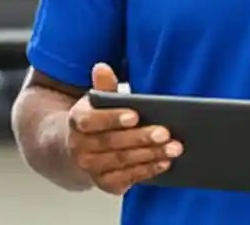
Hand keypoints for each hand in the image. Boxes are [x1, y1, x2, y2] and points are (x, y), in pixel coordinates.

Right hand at [65, 63, 183, 194]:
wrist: (79, 149)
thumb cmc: (96, 120)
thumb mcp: (97, 101)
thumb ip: (103, 86)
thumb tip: (102, 67)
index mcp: (76, 121)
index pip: (90, 121)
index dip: (112, 118)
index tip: (135, 115)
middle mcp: (78, 147)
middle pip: (111, 143)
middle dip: (140, 138)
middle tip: (165, 133)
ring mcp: (91, 168)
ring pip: (122, 161)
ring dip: (149, 155)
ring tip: (173, 148)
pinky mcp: (104, 183)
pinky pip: (127, 178)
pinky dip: (147, 171)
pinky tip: (164, 162)